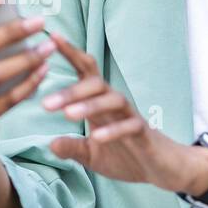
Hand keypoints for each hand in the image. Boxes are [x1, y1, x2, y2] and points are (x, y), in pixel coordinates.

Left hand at [41, 32, 194, 190]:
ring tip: (68, 115)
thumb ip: (72, 147)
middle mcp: (115, 104)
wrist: (161, 168)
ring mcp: (131, 116)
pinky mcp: (145, 133)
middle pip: (95, 84)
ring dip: (90, 106)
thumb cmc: (126, 155)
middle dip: (71, 91)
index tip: (50, 39)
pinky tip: (97, 137)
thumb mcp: (91, 155)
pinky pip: (131, 126)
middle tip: (45, 104)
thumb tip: (50, 144)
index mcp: (100, 103)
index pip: (85, 72)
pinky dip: (114, 130)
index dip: (70, 54)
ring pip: (113, 100)